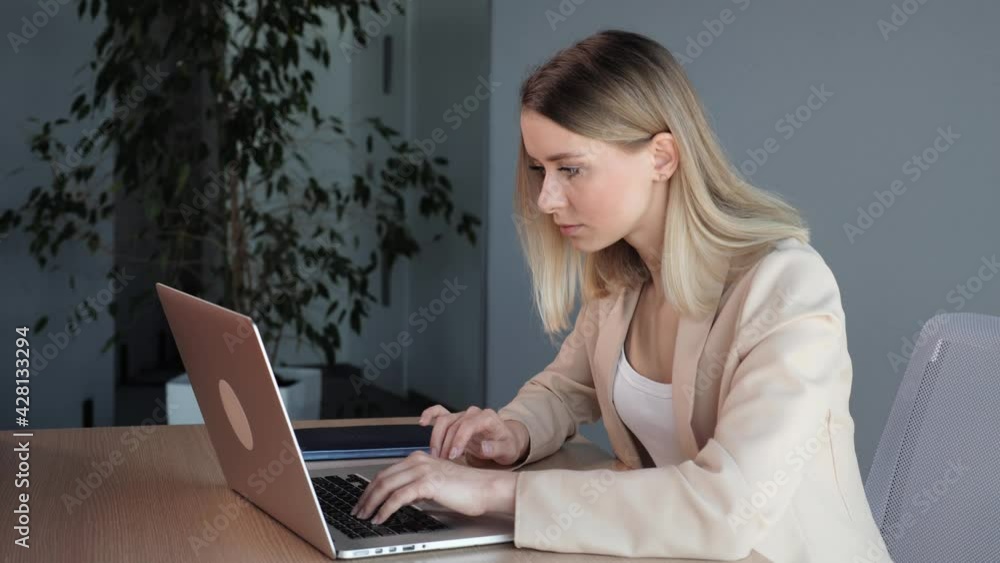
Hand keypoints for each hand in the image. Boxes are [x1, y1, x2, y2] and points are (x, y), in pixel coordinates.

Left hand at [350, 450, 516, 524]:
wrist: (485, 488)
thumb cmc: (466, 489)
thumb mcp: (435, 485)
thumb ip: (417, 487)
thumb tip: (399, 499)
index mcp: (419, 459)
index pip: (387, 472)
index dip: (371, 488)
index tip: (363, 501)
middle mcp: (418, 460)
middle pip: (382, 478)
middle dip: (366, 496)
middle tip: (358, 511)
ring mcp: (422, 470)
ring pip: (386, 486)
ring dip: (371, 503)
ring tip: (365, 516)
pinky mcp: (427, 483)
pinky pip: (398, 497)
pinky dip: (385, 509)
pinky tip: (381, 518)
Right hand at [419, 405, 528, 466]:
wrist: (506, 440)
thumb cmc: (507, 445)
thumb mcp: (507, 450)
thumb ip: (496, 449)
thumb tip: (484, 447)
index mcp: (487, 417)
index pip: (468, 425)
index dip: (458, 440)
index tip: (453, 455)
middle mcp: (473, 413)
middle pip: (453, 424)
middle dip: (445, 443)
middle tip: (442, 461)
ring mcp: (463, 415)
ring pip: (443, 421)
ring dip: (436, 438)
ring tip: (435, 455)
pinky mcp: (455, 419)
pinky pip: (440, 412)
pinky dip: (430, 415)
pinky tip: (422, 422)